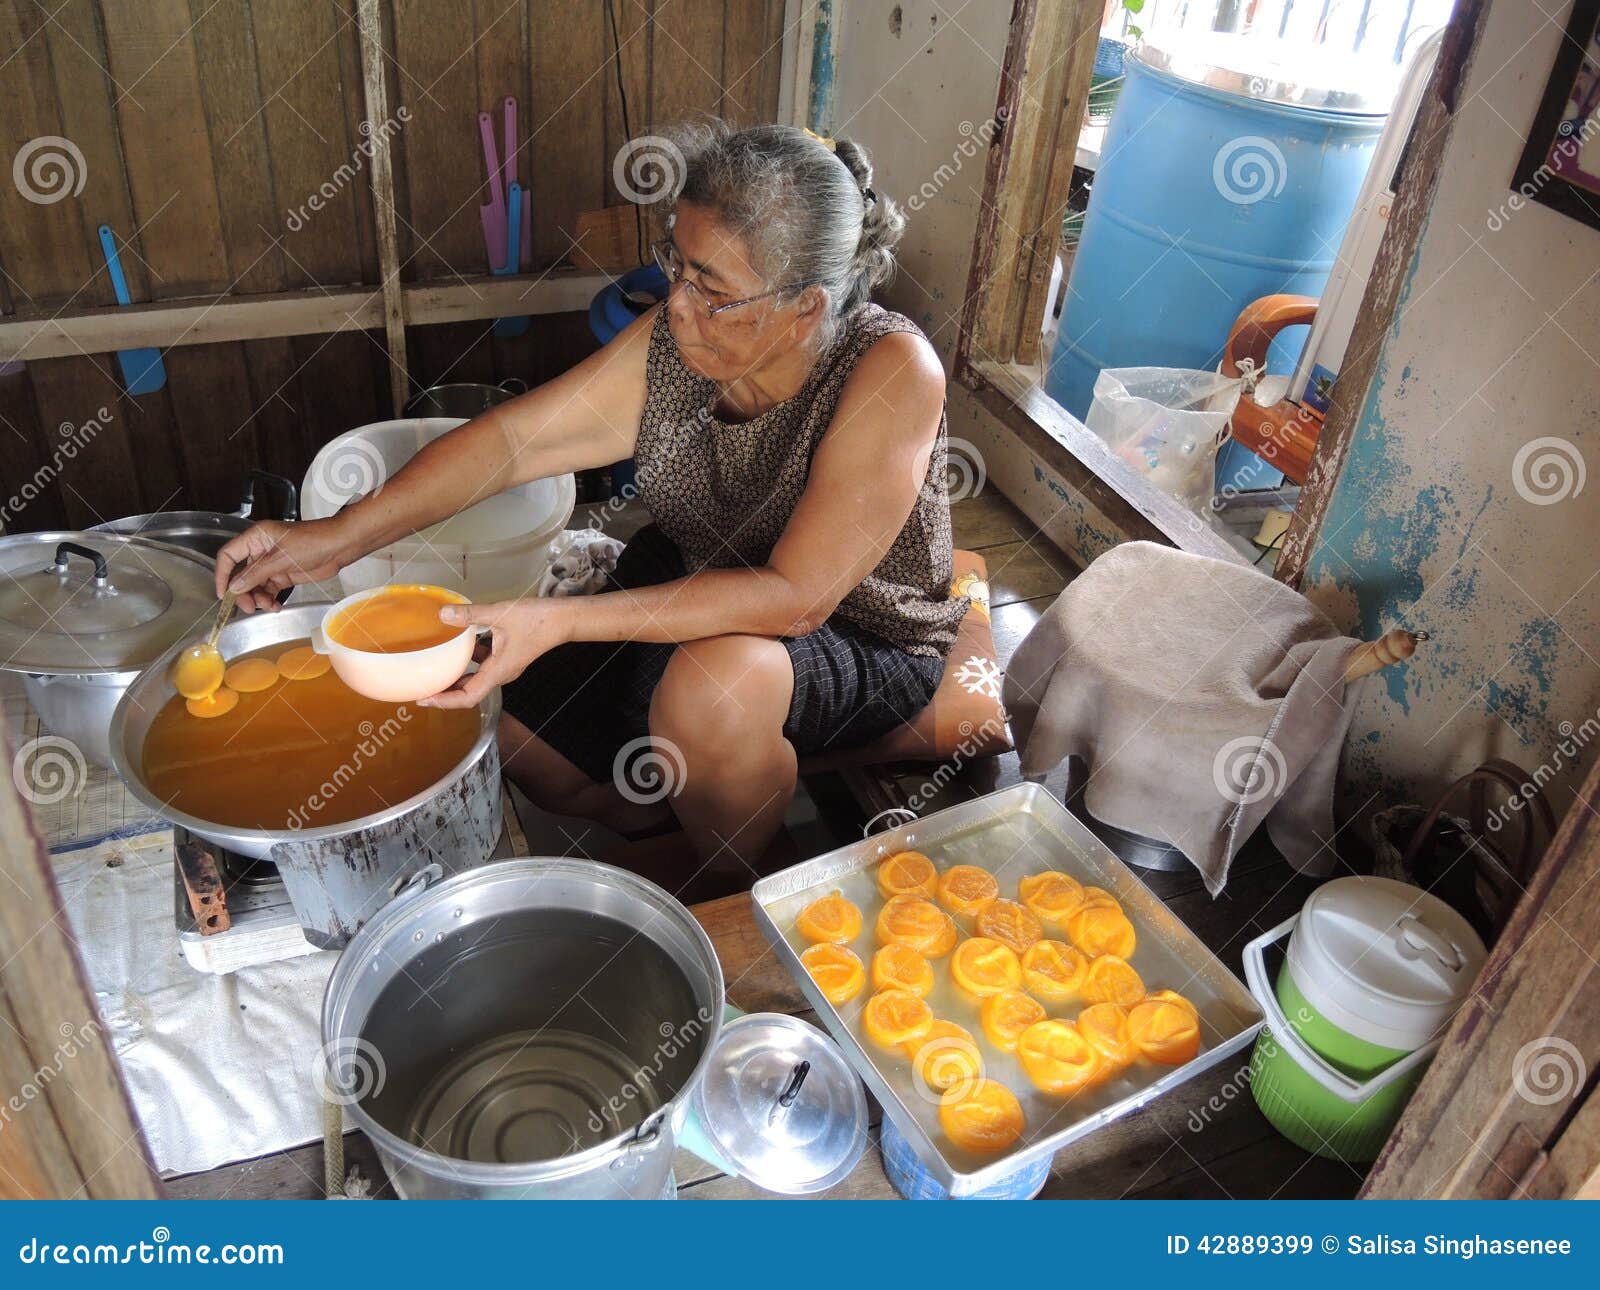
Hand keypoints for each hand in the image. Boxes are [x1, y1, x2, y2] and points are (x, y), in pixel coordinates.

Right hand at [215, 519, 352, 611]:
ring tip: (268, 606)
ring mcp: (272, 564)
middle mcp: (260, 550)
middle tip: (249, 607)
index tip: (223, 594)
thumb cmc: (312, 542)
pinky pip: (270, 589)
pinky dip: (270, 599)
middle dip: (244, 592)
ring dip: (259, 598)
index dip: (222, 574)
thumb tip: (234, 587)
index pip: (229, 555)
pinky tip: (275, 606)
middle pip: (241, 575)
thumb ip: (256, 574)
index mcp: (256, 538)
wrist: (339, 546)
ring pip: (255, 585)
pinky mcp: (284, 574)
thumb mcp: (281, 558)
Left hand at [419, 598, 570, 709]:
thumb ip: (470, 615)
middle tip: (422, 687)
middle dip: (445, 693)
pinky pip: (484, 667)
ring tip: (435, 671)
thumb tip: (443, 614)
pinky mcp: (508, 658)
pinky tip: (460, 648)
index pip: (468, 697)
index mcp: (499, 671)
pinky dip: (469, 662)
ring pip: (476, 680)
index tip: (424, 699)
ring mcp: (506, 667)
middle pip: (469, 692)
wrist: (563, 619)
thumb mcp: (500, 613)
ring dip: (456, 678)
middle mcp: (502, 674)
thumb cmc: (537, 620)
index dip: (445, 702)